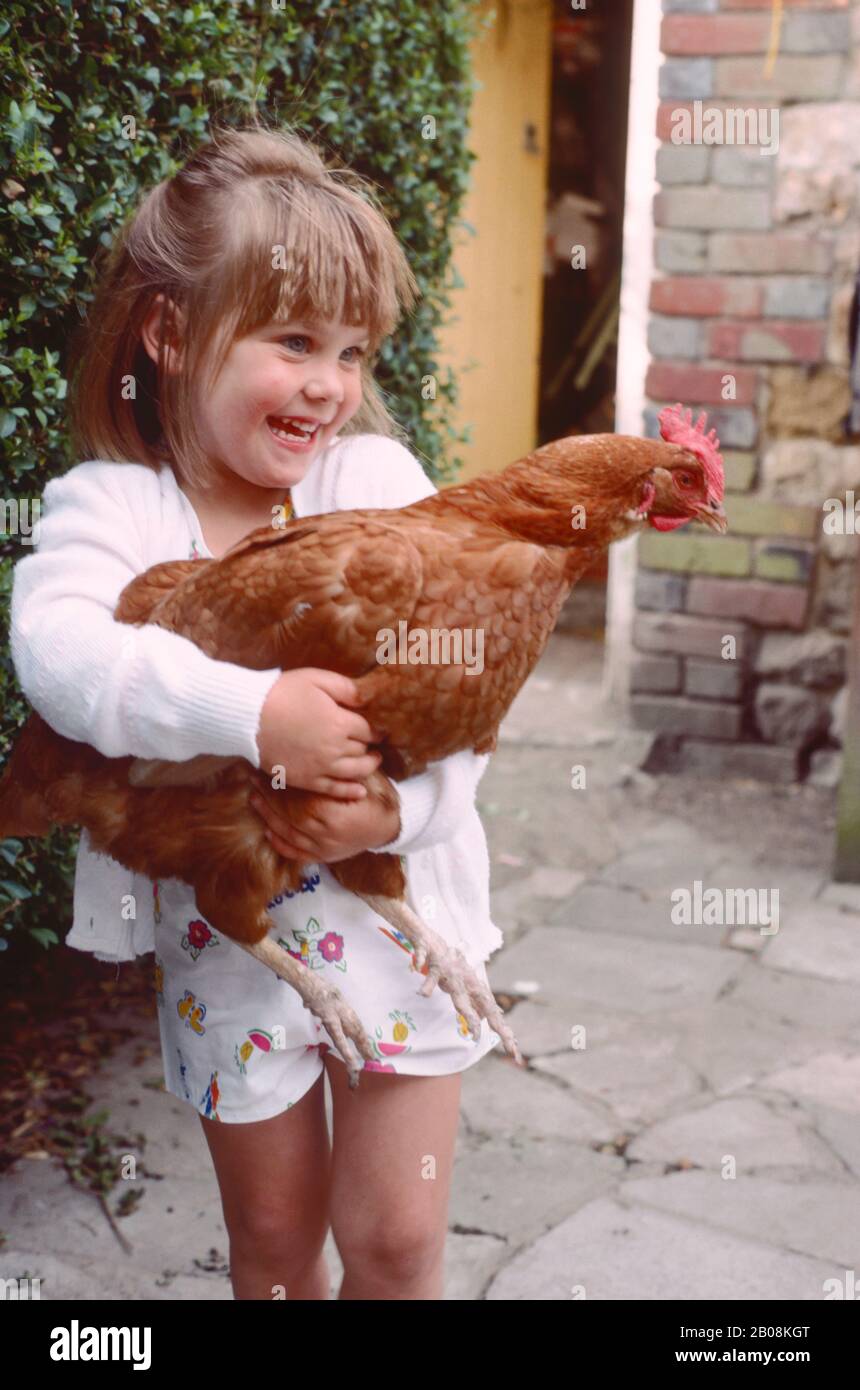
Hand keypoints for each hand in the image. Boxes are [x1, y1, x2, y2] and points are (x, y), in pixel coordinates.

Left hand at [248, 775, 400, 863]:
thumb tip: (309, 752)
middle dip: (268, 797)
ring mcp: (324, 848)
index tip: (268, 770)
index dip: (280, 785)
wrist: (392, 825)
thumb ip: (336, 773)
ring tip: (254, 799)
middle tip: (253, 780)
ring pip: (288, 834)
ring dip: (268, 816)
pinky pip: (297, 853)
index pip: (298, 799)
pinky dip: (280, 843)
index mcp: (335, 813)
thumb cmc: (377, 795)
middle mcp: (326, 834)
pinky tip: (268, 831)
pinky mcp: (325, 857)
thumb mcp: (360, 778)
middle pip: (288, 815)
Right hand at [256, 668, 383, 799]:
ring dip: (367, 767)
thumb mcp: (316, 679)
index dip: (375, 730)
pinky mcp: (306, 780)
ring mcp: (320, 767)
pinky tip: (359, 791)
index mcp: (340, 722)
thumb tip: (367, 697)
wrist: (248, 717)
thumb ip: (345, 688)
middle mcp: (335, 748)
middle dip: (369, 746)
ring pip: (355, 772)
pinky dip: (350, 791)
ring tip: (372, 762)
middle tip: (374, 745)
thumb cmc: (281, 693)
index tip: (377, 730)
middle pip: (363, 751)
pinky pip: (334, 789)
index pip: (368, 730)